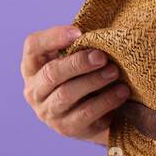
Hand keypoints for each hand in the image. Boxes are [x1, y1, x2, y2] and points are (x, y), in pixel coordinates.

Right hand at [21, 25, 129, 146]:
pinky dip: (106, 101)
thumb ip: (82, 44)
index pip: (33, 46)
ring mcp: (48, 112)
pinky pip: (85, 114)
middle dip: (79, 63)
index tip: (78, 32)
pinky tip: (122, 92)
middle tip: (102, 56)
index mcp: (34, 66)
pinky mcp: (66, 129)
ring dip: (94, 81)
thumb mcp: (79, 57)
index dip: (53, 37)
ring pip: (67, 94)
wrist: (97, 116)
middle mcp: (34, 90)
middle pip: (51, 73)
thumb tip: (102, 27)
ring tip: (115, 72)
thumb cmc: (87, 76)